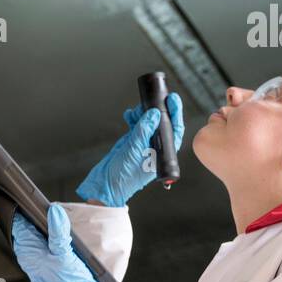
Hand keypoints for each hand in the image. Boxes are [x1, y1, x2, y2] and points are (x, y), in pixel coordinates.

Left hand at [0, 183, 98, 281]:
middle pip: (14, 227)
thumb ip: (58, 232)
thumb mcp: (66, 254)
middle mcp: (27, 253)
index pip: (14, 221)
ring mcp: (33, 258)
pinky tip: (33, 227)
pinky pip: (29, 242)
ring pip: (21, 235)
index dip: (3, 205)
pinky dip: (27, 231)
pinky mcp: (40, 263)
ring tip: (13, 205)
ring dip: (17, 221)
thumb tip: (52, 210)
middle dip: (6, 211)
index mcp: (29, 248)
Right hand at [75, 92, 183, 206]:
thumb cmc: (123, 176)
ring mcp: (144, 145)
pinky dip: (133, 119)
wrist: (105, 185)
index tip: (173, 100)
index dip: (176, 114)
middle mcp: (156, 149)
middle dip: (159, 110)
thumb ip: (144, 131)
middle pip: (163, 125)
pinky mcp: (133, 143)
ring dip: (144, 113)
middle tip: (157, 97)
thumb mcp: (134, 150)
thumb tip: (154, 114)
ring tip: (138, 109)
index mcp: (163, 155)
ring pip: (149, 123)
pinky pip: (137, 126)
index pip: (175, 131)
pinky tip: (129, 115)